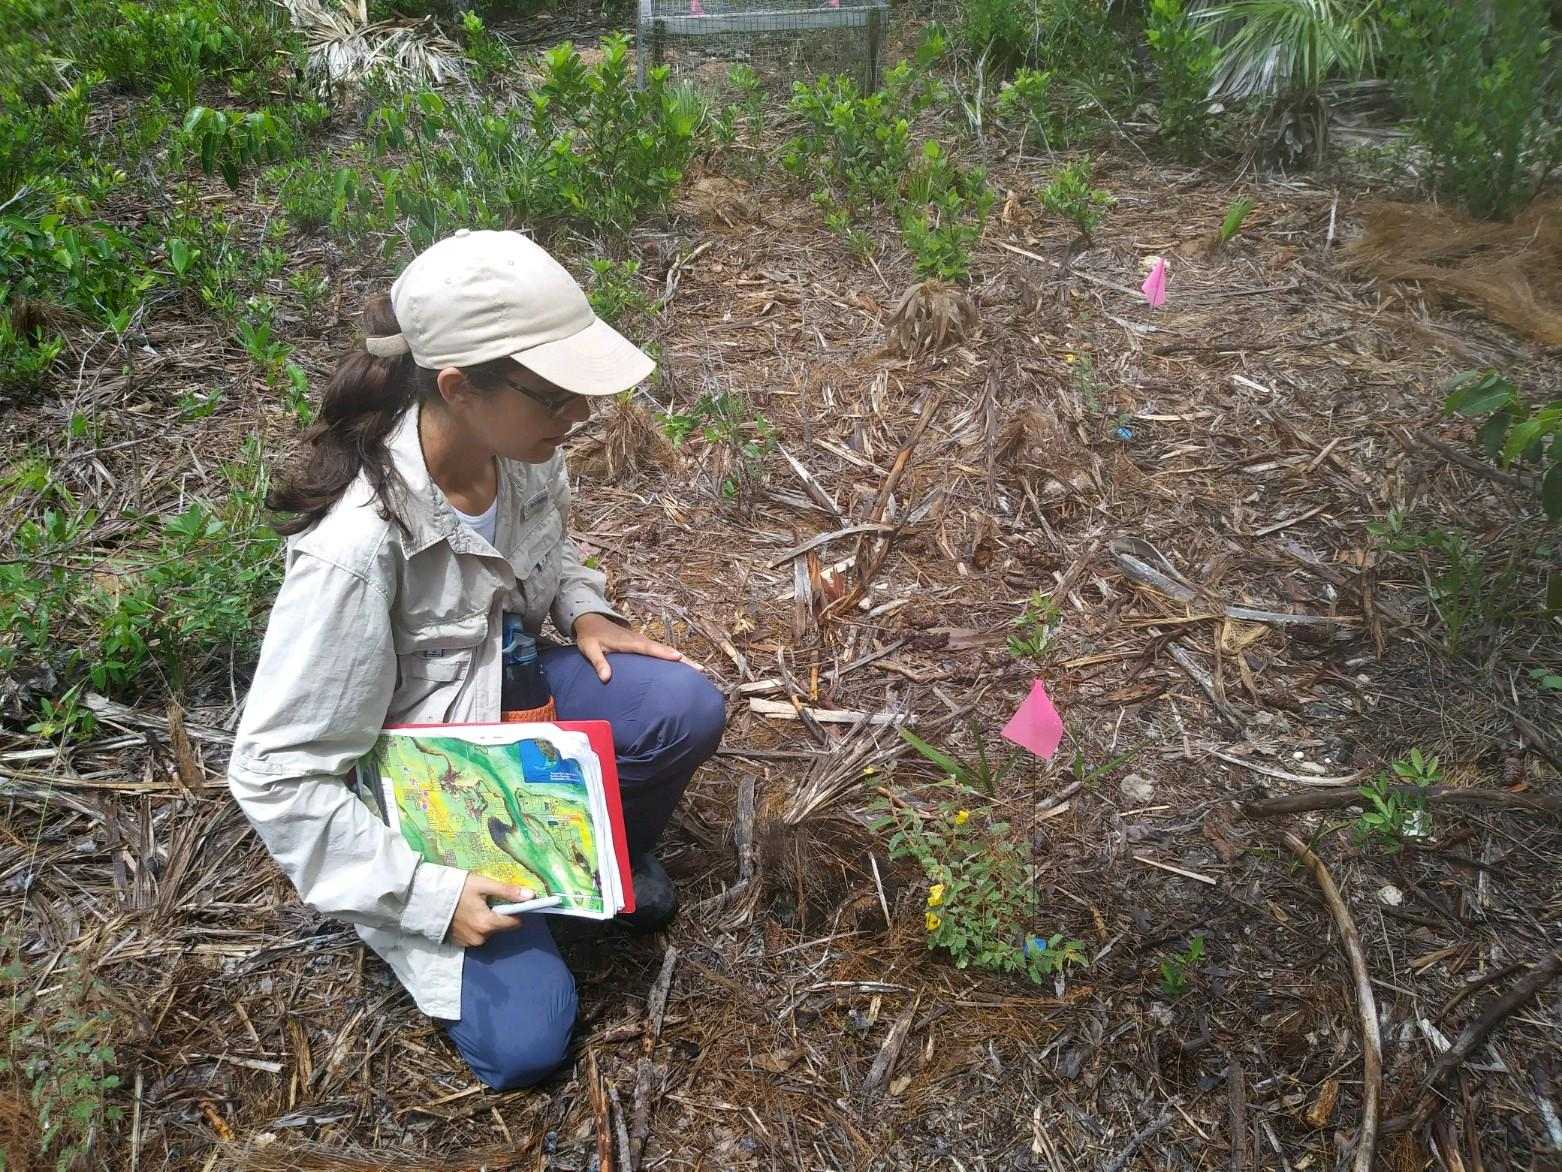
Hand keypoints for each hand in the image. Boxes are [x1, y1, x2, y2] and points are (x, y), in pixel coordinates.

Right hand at [448, 873, 533, 947]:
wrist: (425, 899)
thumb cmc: (455, 889)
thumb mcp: (483, 885)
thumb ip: (507, 891)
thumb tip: (531, 896)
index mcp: (487, 924)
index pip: (514, 922)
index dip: (516, 911)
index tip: (511, 901)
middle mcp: (480, 938)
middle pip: (500, 926)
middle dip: (497, 914)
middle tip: (485, 899)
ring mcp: (469, 943)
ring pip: (488, 931)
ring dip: (485, 920)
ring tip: (473, 906)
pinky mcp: (459, 943)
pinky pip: (475, 935)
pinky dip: (474, 926)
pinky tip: (465, 914)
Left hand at [572, 612, 696, 682]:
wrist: (592, 620)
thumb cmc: (590, 636)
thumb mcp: (590, 649)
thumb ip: (598, 662)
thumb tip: (606, 678)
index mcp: (629, 642)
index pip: (648, 649)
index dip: (663, 653)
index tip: (679, 658)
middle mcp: (640, 640)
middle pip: (664, 650)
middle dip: (683, 659)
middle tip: (700, 668)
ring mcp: (643, 641)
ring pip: (666, 650)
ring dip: (682, 659)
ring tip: (699, 669)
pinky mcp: (644, 644)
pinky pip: (661, 651)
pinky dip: (673, 657)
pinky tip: (684, 665)